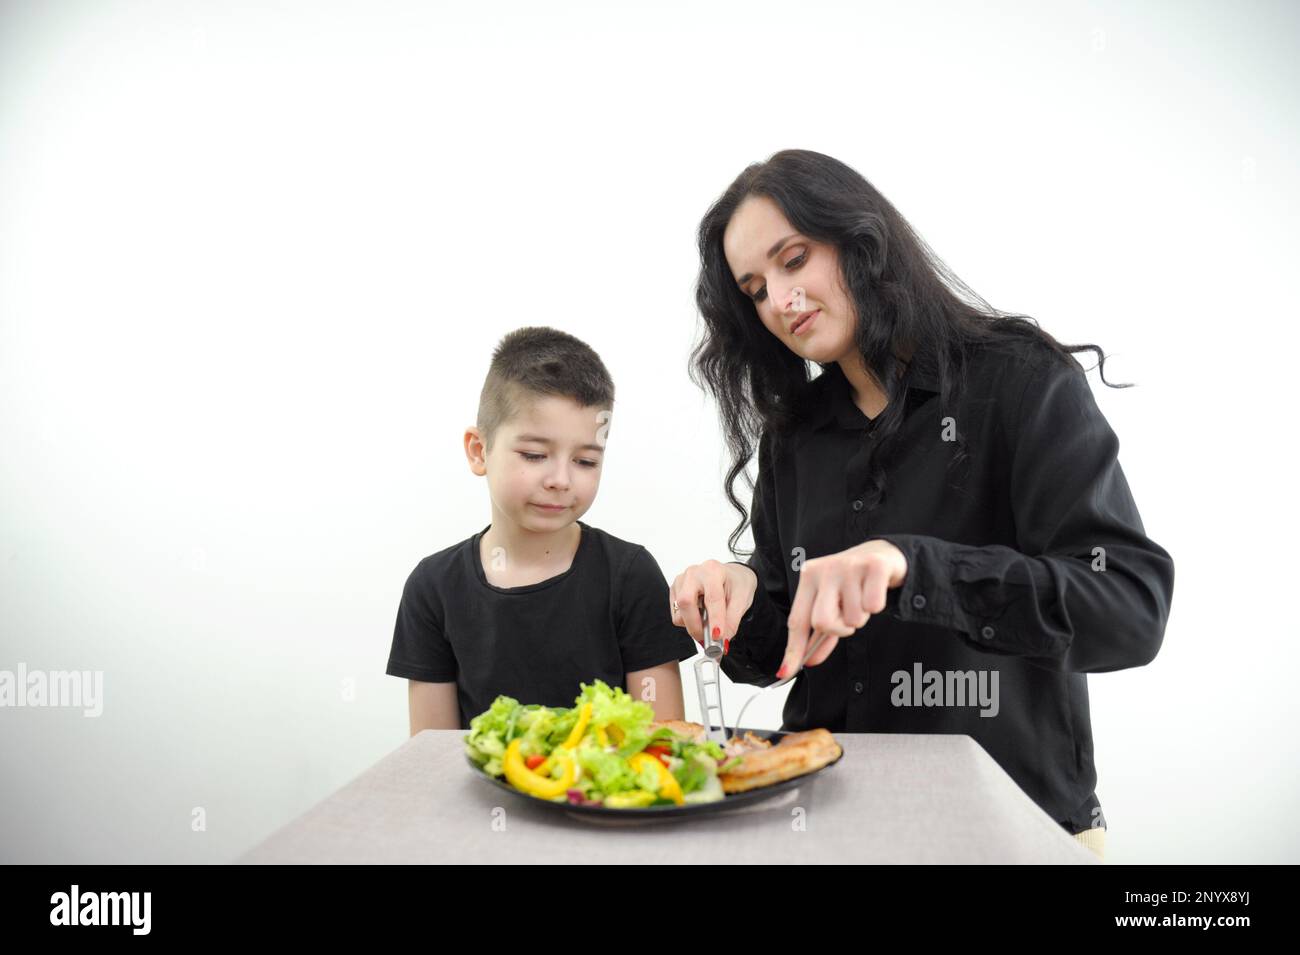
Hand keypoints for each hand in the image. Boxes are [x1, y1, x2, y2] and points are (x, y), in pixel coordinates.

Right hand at [669, 560, 757, 653]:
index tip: (718, 636)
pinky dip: (688, 621)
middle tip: (709, 639)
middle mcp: (694, 573)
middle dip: (696, 626)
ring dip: (693, 625)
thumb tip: (723, 639)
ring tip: (708, 623)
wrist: (731, 576)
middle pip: (686, 602)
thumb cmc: (736, 584)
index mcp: (713, 570)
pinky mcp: (675, 590)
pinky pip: (676, 614)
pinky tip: (700, 614)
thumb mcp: (742, 600)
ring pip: (679, 612)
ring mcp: (681, 581)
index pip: (712, 598)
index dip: (715, 619)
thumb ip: (732, 621)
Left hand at [780, 539, 907, 676]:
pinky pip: (873, 606)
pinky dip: (876, 606)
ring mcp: (849, 566)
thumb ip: (820, 635)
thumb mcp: (832, 606)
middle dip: (839, 629)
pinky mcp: (874, 566)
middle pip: (822, 622)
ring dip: (861, 616)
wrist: (883, 554)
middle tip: (847, 618)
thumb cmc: (852, 584)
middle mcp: (825, 568)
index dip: (793, 649)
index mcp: (808, 577)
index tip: (786, 671)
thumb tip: (806, 662)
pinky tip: (876, 591)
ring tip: (862, 598)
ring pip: (852, 618)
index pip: (797, 620)